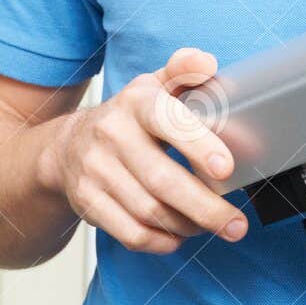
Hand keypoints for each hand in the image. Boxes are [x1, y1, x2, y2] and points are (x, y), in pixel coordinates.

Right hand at [41, 46, 246, 254]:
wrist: (68, 146)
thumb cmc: (129, 118)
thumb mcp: (153, 87)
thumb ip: (183, 71)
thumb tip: (207, 63)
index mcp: (136, 102)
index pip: (167, 121)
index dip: (198, 145)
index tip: (226, 168)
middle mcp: (112, 135)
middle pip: (162, 180)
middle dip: (206, 208)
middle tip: (237, 225)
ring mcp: (96, 171)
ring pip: (150, 212)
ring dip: (189, 225)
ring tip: (213, 225)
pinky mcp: (87, 202)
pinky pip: (131, 234)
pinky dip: (162, 242)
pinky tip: (179, 235)